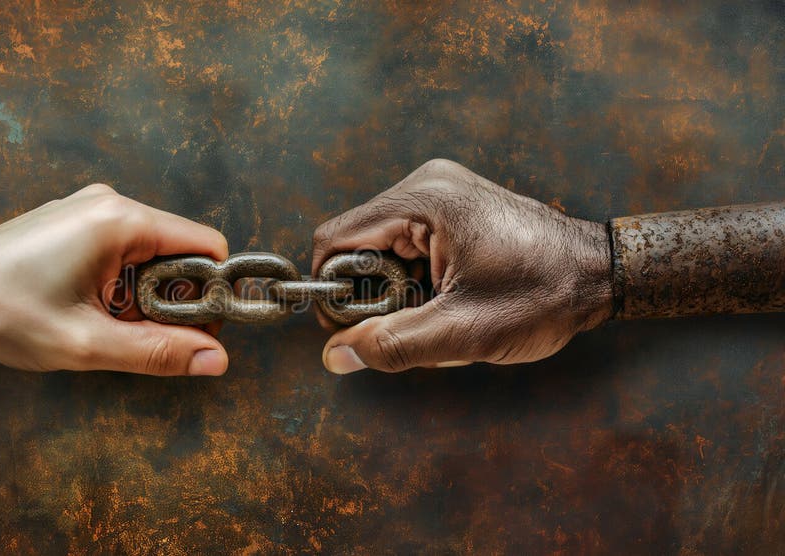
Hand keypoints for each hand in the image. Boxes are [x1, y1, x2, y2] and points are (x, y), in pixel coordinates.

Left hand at [0, 184, 229, 374]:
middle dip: (174, 299)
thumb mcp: (86, 344)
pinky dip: (121, 284)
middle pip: (181, 250)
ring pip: (152, 254)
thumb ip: (157, 352)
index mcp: (121, 221)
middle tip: (139, 335)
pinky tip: (89, 308)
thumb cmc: (2, 311)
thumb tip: (214, 359)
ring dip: (144, 295)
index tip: (194, 330)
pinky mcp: (76, 221)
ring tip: (105, 324)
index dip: (211, 292)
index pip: (206, 246)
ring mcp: (91, 209)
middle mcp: (111, 203)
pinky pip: (124, 251)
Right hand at [312, 159, 613, 372]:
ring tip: (442, 314)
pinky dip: (417, 279)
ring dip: (399, 292)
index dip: (332, 290)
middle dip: (376, 296)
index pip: (336, 240)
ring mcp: (440, 190)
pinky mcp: (452, 204)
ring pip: (382, 249)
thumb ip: (392, 344)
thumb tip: (336, 355)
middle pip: (358, 245)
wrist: (602, 272)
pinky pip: (408, 244)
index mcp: (422, 200)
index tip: (353, 329)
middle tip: (413, 325)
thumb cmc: (542, 294)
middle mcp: (426, 184)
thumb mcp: (463, 331)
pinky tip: (450, 299)